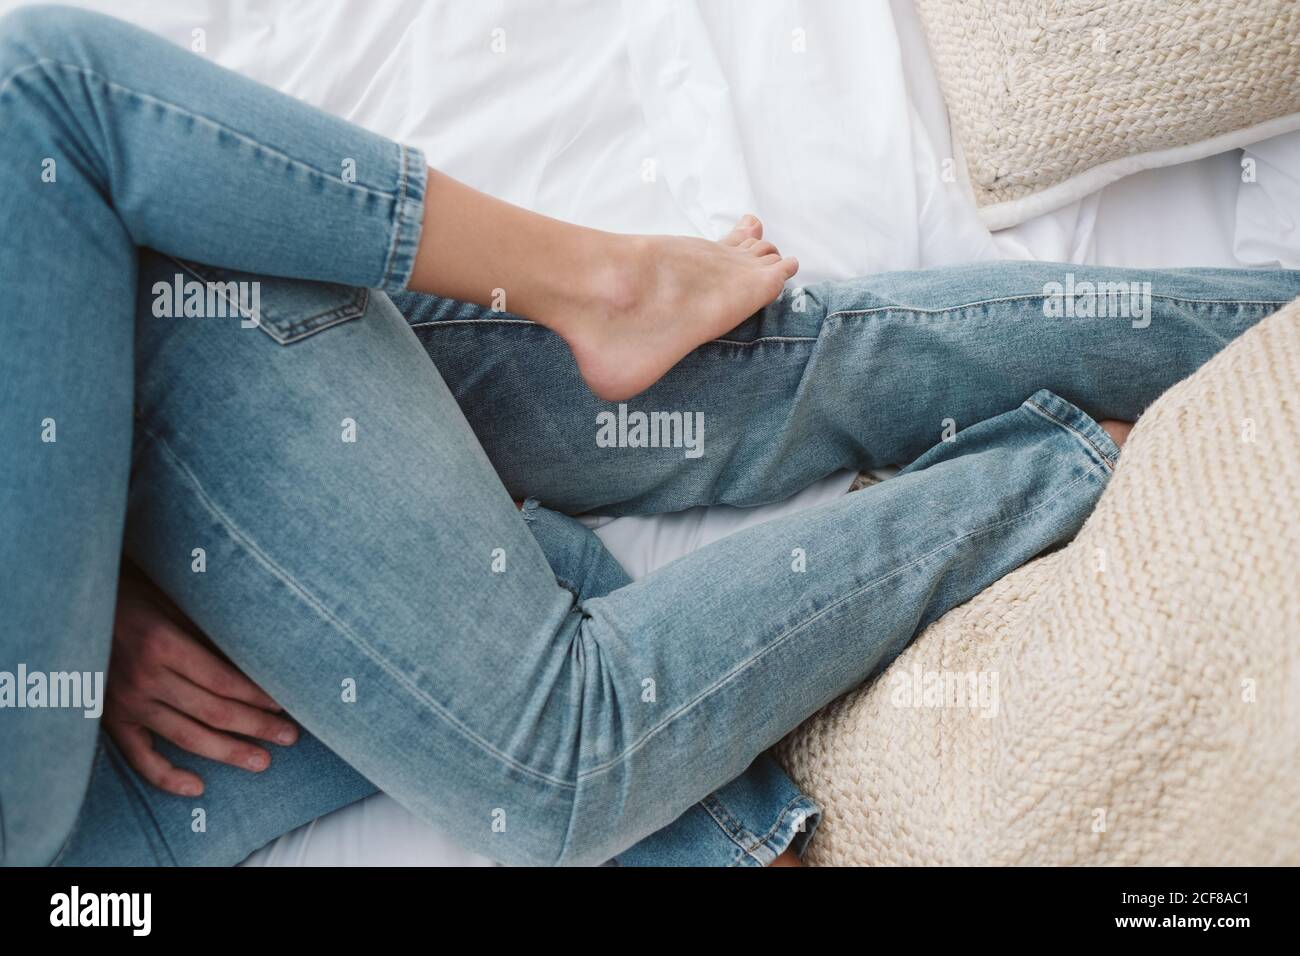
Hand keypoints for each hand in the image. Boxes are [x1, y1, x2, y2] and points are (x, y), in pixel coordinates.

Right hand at [105, 567, 297, 796]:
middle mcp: (145, 678)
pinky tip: (197, 788)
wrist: (69, 610)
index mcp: (163, 644)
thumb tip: (254, 658)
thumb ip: (205, 632)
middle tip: (290, 737)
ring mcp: (126, 704)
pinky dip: (168, 777)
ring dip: (228, 752)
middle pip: (213, 712)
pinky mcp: (111, 721)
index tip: (285, 704)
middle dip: (256, 726)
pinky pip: (140, 758)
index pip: (224, 681)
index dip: (257, 696)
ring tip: (262, 761)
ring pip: (186, 738)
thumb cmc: (130, 599)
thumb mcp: (170, 603)